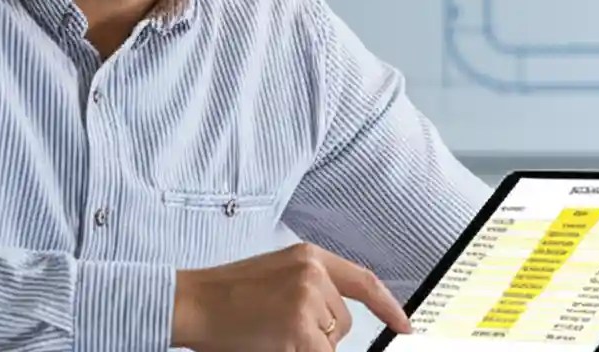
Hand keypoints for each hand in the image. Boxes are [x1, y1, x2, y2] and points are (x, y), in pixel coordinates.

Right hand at [171, 242, 412, 350]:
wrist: (193, 302)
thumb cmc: (227, 295)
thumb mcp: (276, 276)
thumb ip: (309, 288)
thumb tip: (334, 320)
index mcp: (308, 256)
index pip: (363, 281)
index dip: (389, 306)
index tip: (405, 325)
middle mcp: (313, 273)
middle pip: (343, 323)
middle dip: (319, 335)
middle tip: (276, 327)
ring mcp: (307, 300)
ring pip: (330, 342)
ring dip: (305, 346)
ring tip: (268, 331)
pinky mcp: (299, 328)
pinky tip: (270, 343)